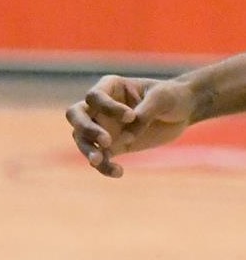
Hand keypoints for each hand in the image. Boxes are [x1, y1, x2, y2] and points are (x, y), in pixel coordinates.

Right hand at [66, 74, 191, 177]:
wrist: (182, 111)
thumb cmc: (171, 96)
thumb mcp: (162, 98)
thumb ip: (144, 113)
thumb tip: (126, 137)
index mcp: (109, 87)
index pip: (94, 97)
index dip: (108, 108)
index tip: (131, 116)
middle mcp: (100, 107)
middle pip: (76, 115)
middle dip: (86, 128)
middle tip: (105, 141)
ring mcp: (104, 127)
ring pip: (82, 139)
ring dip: (88, 150)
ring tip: (99, 160)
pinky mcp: (113, 146)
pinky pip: (101, 158)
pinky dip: (105, 167)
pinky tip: (118, 172)